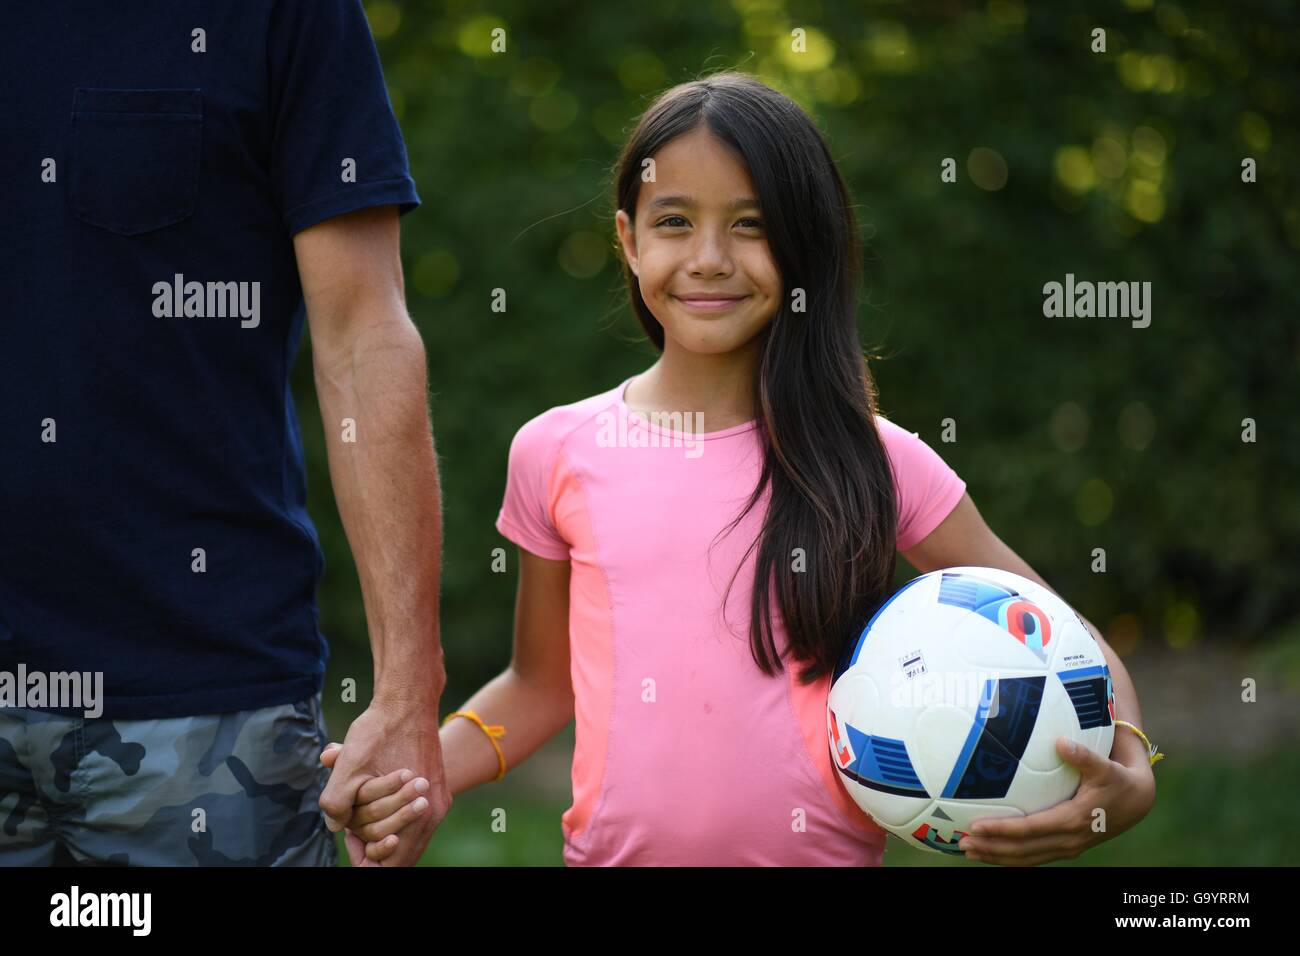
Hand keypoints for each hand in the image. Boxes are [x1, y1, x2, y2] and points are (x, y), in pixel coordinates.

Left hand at [317, 701, 449, 865]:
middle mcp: (435, 812)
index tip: (351, 842)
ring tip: (361, 814)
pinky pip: (416, 819)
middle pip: (403, 853)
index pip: (394, 863)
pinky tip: (377, 799)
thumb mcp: (348, 765)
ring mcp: (440, 801)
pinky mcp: (439, 789)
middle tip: (351, 831)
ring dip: (383, 829)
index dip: (368, 860)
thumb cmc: (380, 730)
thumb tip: (336, 826)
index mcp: (420, 811)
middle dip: (373, 846)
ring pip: (410, 835)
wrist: (409, 700)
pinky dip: (395, 816)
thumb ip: (336, 802)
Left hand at [958, 736, 1155, 865]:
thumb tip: (1060, 742)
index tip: (976, 826)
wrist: (1139, 800)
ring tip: (968, 850)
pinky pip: (1034, 856)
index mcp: (1073, 820)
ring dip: (996, 856)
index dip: (1002, 830)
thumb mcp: (1105, 766)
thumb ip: (1084, 756)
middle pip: (1022, 850)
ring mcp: (1068, 847)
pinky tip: (991, 851)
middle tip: (961, 842)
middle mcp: (1068, 839)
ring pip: (1026, 858)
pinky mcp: (1066, 847)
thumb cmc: (1117, 778)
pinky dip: (1010, 856)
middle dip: (991, 848)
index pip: (1030, 829)